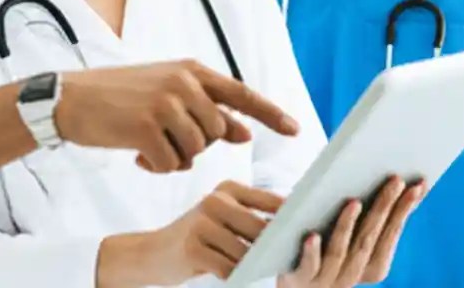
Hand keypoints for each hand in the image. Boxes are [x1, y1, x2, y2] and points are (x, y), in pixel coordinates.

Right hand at [55, 59, 298, 172]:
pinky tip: (137, 155)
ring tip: (147, 144)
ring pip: (195, 151)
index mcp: (191, 70)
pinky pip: (171, 163)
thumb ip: (206, 111)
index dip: (270, 113)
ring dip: (174, 157)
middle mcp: (183, 83)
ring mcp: (166, 104)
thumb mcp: (167, 95)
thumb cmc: (120, 97)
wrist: (71, 99)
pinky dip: (156, 166)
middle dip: (196, 145)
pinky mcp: (147, 127)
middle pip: (217, 133)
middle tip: (164, 138)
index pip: (241, 93)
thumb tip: (245, 133)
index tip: (295, 129)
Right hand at [144, 181, 283, 284]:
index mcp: (228, 189)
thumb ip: (253, 216)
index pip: (272, 202)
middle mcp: (215, 201)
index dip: (292, 217)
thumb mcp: (224, 215)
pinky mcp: (192, 249)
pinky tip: (231, 273)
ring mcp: (201, 224)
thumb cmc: (200, 236)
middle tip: (281, 258)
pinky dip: (234, 275)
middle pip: (261, 230)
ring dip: (252, 265)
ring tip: (252, 267)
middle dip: (272, 247)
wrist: (154, 252)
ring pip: (245, 252)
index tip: (309, 228)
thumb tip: (295, 227)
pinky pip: (228, 268)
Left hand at [277, 177, 424, 287]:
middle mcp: (352, 274)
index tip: (418, 184)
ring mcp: (325, 279)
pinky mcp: (298, 280)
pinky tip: (313, 236)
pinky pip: (308, 267)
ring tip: (354, 202)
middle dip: (384, 209)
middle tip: (395, 180)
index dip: (405, 210)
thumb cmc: (320, 244)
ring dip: (348, 227)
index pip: (391, 234)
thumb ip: (363, 213)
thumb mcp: (345, 231)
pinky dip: (312, 252)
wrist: (287, 279)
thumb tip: (391, 178)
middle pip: (369, 240)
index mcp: (370, 265)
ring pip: (340, 253)